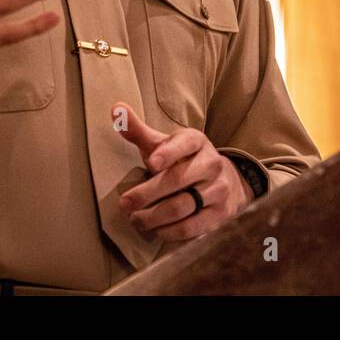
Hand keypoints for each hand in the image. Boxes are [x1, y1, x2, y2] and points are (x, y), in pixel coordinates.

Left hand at [113, 102, 252, 242]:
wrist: (224, 180)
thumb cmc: (182, 160)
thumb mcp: (163, 143)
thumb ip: (138, 130)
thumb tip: (115, 108)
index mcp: (196, 141)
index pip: (184, 144)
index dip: (168, 153)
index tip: (151, 163)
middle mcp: (211, 164)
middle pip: (177, 180)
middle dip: (147, 193)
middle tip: (124, 203)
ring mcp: (218, 190)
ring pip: (183, 207)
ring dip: (154, 217)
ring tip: (135, 219)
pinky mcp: (220, 214)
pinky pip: (192, 227)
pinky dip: (170, 232)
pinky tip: (155, 230)